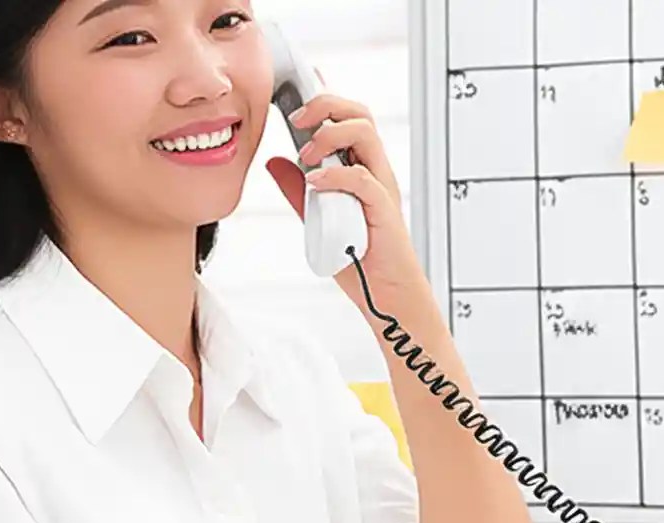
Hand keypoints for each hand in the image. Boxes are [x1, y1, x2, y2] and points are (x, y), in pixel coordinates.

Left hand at [265, 92, 425, 313]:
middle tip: (296, 118)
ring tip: (306, 154)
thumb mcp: (318, 219)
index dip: (326, 97)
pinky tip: (315, 182)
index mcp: (361, 167)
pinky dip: (336, 175)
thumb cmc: (360, 258)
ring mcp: (381, 187)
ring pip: (366, 134)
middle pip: (360, 114)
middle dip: (326, 105)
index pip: (347, 119)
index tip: (300, 86)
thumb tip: (276, 161)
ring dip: (331, 135)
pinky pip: (363, 178)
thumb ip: (299, 190)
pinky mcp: (383, 209)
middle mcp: (375, 170)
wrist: (387, 296)